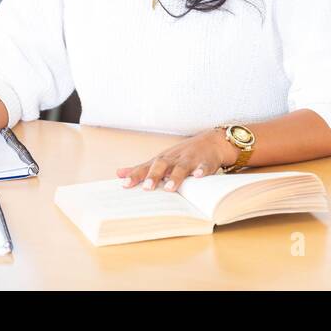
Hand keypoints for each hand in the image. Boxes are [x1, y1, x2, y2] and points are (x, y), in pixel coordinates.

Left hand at [116, 129, 235, 191]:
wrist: (211, 142)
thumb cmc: (181, 155)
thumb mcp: (161, 160)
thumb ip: (142, 168)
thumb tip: (119, 174)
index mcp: (162, 160)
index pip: (146, 167)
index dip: (136, 175)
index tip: (124, 184)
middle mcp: (174, 159)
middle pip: (162, 165)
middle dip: (154, 175)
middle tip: (147, 188)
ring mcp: (190, 160)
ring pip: (182, 167)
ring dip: (175, 176)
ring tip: (169, 188)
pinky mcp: (206, 162)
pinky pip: (204, 167)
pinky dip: (201, 171)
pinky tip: (198, 177)